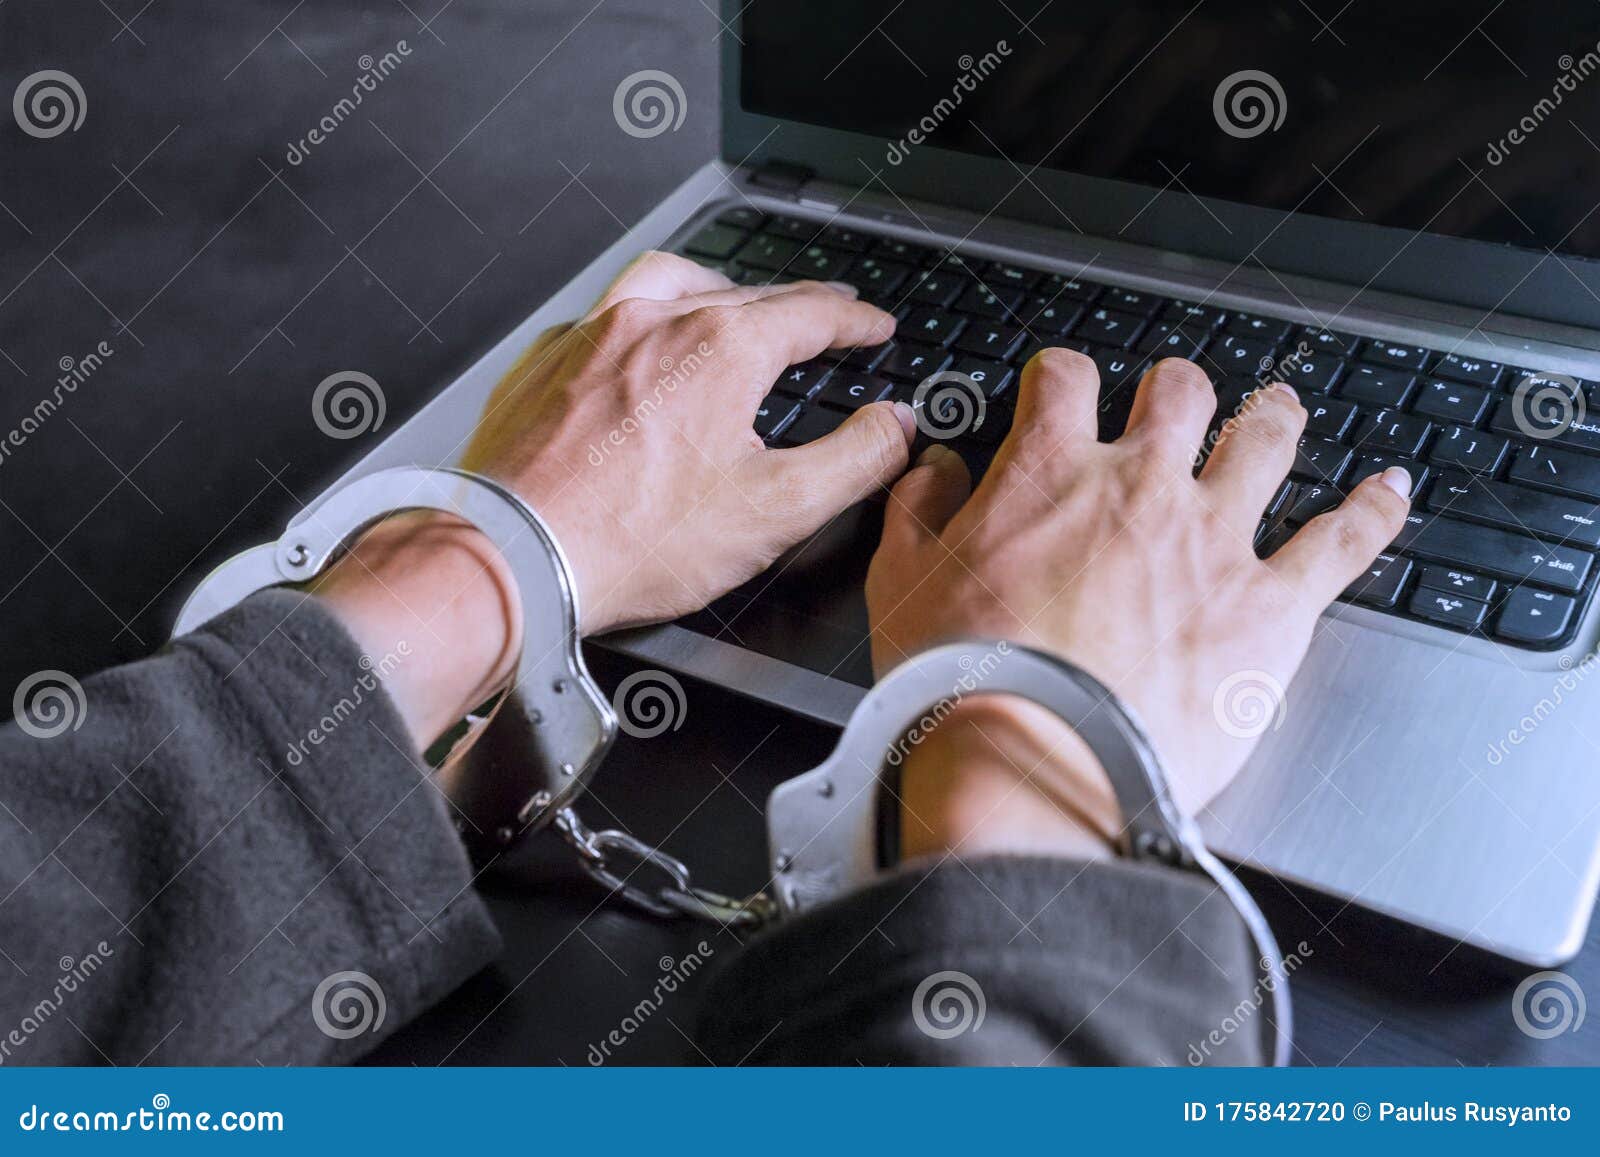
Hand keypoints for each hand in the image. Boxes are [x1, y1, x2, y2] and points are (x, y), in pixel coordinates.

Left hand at [316, 252, 913, 745]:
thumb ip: (852, 460)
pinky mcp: (542, 364)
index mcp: (719, 348)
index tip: (873, 326)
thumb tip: (895, 426)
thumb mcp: (774, 511)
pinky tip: (636, 348)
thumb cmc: (633, 540)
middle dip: (793, 304)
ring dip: (711, 288)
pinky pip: (599, 317)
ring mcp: (589, 336)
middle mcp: (654, 322)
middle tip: (821, 318)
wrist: (514, 555)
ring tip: (730, 306)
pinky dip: (635, 320)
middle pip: (743, 293)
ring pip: (665, 283)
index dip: (853, 321)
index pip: (809, 313)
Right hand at [866, 352, 1410, 860]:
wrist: (1031, 761)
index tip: (1063, 392)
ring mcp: (1214, 542)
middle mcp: (1141, 489)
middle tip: (1173, 401)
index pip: (1066, 380)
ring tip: (1279, 410)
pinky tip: (1388, 491)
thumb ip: (921, 510)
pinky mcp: (1270, 609)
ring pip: (1265, 441)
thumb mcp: (902, 580)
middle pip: (1179, 393)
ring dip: (1273, 418)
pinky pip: (1342, 542)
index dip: (1064, 378)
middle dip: (1175, 388)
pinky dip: (1372, 511)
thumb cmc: (961, 682)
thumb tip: (936, 470)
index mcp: (1050, 474)